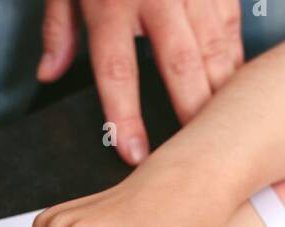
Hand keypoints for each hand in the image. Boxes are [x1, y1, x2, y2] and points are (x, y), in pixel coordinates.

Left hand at [37, 0, 242, 164]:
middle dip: (190, 113)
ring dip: (220, 93)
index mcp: (111, 1)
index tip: (134, 153)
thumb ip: (59, 27)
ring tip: (226, 130)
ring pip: (216, 48)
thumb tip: (48, 73)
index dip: (124, 116)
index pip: (116, 70)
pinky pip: (232, 28)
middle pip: (179, 65)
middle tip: (199, 153)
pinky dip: (235, 61)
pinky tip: (235, 89)